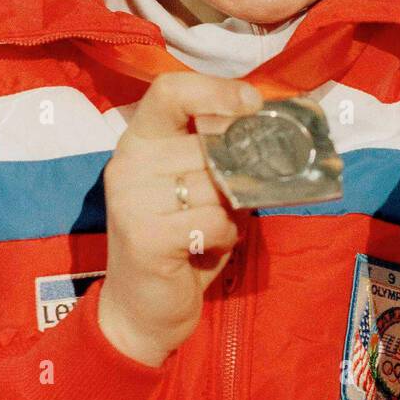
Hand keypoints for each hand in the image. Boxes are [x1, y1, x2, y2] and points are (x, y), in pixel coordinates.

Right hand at [97, 72, 261, 366]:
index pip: (170, 90)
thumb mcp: (199, 185)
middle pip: (209, 143)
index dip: (217, 90)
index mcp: (140, 140)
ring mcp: (131, 198)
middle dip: (241, 171)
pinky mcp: (144, 235)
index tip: (252, 105)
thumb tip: (271, 126)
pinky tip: (206, 246)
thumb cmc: (180, 239)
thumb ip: (220, 153)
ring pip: (218, 183)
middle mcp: (128, 162)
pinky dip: (225, 234)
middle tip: (240, 195)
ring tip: (214, 227)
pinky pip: (215, 219)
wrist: (141, 309)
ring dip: (233, 209)